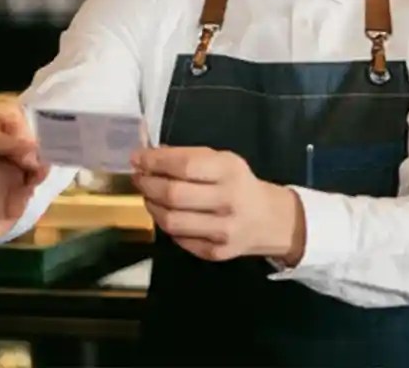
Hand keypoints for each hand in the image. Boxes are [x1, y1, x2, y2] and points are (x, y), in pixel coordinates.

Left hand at [131, 146, 304, 263]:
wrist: (271, 220)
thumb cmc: (240, 184)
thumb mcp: (223, 161)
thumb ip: (189, 157)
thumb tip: (148, 156)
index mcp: (230, 171)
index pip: (184, 166)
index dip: (154, 162)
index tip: (137, 158)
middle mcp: (228, 201)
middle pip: (173, 195)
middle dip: (148, 185)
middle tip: (139, 179)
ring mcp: (223, 230)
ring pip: (171, 221)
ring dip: (152, 206)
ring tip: (149, 196)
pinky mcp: (216, 252)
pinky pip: (179, 239)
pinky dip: (166, 224)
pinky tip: (166, 214)